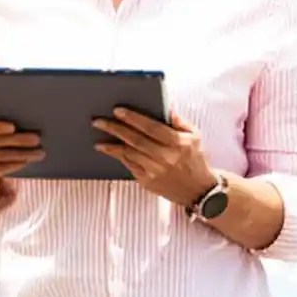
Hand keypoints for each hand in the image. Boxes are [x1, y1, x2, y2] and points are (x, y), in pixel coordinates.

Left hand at [93, 108, 216, 205]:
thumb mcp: (194, 136)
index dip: (133, 118)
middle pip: (135, 140)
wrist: (198, 190)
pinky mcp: (148, 182)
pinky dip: (119, 157)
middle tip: (98, 121)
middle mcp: (165, 157)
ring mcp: (155, 171)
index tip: (117, 110)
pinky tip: (109, 150)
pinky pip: (130, 166)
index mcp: (177, 143)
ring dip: (111, 146)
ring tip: (98, 138)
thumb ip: (179, 121)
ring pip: (129, 154)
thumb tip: (164, 106)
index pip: (151, 127)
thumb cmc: (195, 159)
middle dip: (115, 129)